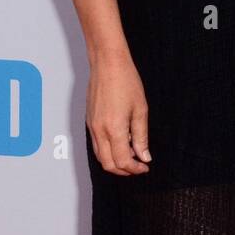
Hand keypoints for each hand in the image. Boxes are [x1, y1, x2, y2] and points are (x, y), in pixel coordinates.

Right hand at [86, 51, 150, 175]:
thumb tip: (144, 156)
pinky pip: (96, 145)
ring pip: (100, 156)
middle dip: (124, 170)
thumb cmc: (126, 82)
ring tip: (132, 156)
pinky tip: (121, 144)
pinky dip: (107, 151)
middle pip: (108, 164)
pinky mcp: (89, 122)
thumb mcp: (141, 109)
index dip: (134, 168)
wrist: (108, 64)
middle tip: (138, 166)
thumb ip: (141, 136)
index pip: (122, 161)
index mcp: (114, 129)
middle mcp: (99, 131)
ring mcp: (92, 127)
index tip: (145, 167)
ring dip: (115, 162)